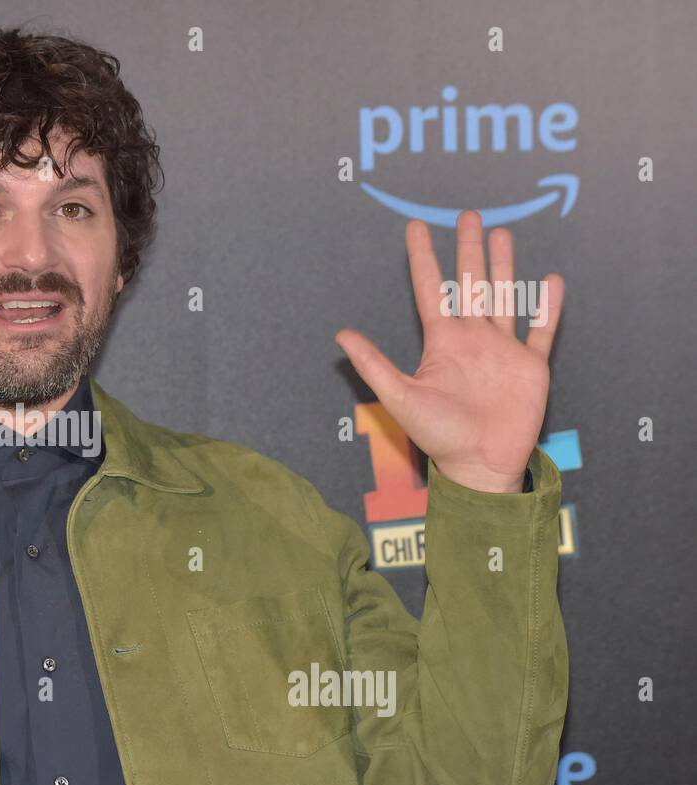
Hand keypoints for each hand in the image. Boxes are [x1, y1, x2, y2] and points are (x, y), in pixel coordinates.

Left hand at [334, 210, 563, 492]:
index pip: (432, 290)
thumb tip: (340, 333)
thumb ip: (374, 364)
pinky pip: (540, 330)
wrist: (479, 465)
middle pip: (471, 283)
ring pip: (504, 297)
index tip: (415, 227)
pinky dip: (546, 307)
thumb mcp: (400, 397)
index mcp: (443, 343)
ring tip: (503, 233)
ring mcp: (502, 351)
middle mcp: (472, 340)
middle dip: (469, 249)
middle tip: (468, 214)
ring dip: (504, 266)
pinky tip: (549, 280)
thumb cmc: (437, 436)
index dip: (424, 259)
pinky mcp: (530, 366)